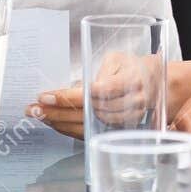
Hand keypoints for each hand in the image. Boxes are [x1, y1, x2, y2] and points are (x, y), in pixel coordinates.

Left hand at [30, 51, 190, 141]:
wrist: (158, 85)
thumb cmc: (133, 67)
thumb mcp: (119, 59)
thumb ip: (100, 71)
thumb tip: (75, 88)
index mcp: (131, 81)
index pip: (96, 92)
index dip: (69, 96)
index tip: (46, 95)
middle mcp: (129, 105)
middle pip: (87, 113)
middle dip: (56, 112)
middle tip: (32, 108)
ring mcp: (124, 121)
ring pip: (87, 125)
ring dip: (58, 122)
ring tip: (37, 114)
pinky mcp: (116, 131)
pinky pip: (89, 132)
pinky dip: (68, 129)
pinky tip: (52, 122)